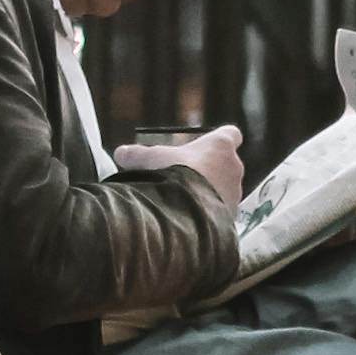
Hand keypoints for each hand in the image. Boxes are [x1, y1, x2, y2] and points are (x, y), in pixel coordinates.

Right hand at [120, 124, 243, 214]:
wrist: (184, 213)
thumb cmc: (171, 175)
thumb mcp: (148, 160)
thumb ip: (136, 155)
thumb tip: (121, 153)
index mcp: (220, 146)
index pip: (230, 135)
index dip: (219, 140)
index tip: (208, 145)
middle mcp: (234, 168)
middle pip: (226, 165)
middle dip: (210, 171)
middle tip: (187, 178)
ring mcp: (235, 194)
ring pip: (224, 190)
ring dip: (210, 194)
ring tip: (185, 202)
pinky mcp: (231, 217)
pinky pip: (220, 212)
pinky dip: (208, 214)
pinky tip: (189, 219)